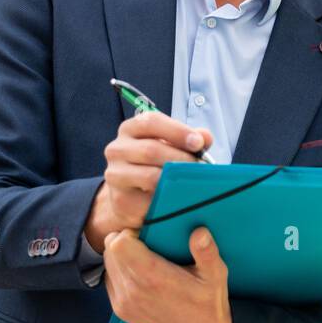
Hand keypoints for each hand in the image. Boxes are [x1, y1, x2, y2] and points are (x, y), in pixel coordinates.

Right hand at [85, 111, 213, 252]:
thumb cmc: (154, 164)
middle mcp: (117, 149)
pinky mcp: (120, 200)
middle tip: (201, 167)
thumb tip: (205, 137)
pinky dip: (167, 199)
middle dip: (181, 159)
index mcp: (129, 129)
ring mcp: (115, 175)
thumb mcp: (170, 146)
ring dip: (176, 180)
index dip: (177, 131)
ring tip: (193, 182)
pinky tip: (179, 198)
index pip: (150, 122)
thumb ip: (189, 140)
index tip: (198, 143)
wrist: (130, 194)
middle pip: (151, 150)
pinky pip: (149, 200)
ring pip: (150, 176)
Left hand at [103, 225, 231, 322]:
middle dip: (125, 240)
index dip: (131, 232)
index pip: (120, 243)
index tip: (148, 233)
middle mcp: (133, 291)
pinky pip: (109, 279)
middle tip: (146, 242)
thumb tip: (199, 232)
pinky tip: (139, 272)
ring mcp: (124, 303)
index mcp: (154, 278)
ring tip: (143, 256)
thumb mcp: (216, 276)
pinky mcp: (121, 311)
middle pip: (111, 249)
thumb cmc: (208, 305)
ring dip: (120, 255)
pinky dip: (119, 271)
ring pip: (108, 263)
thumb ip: (207, 252)